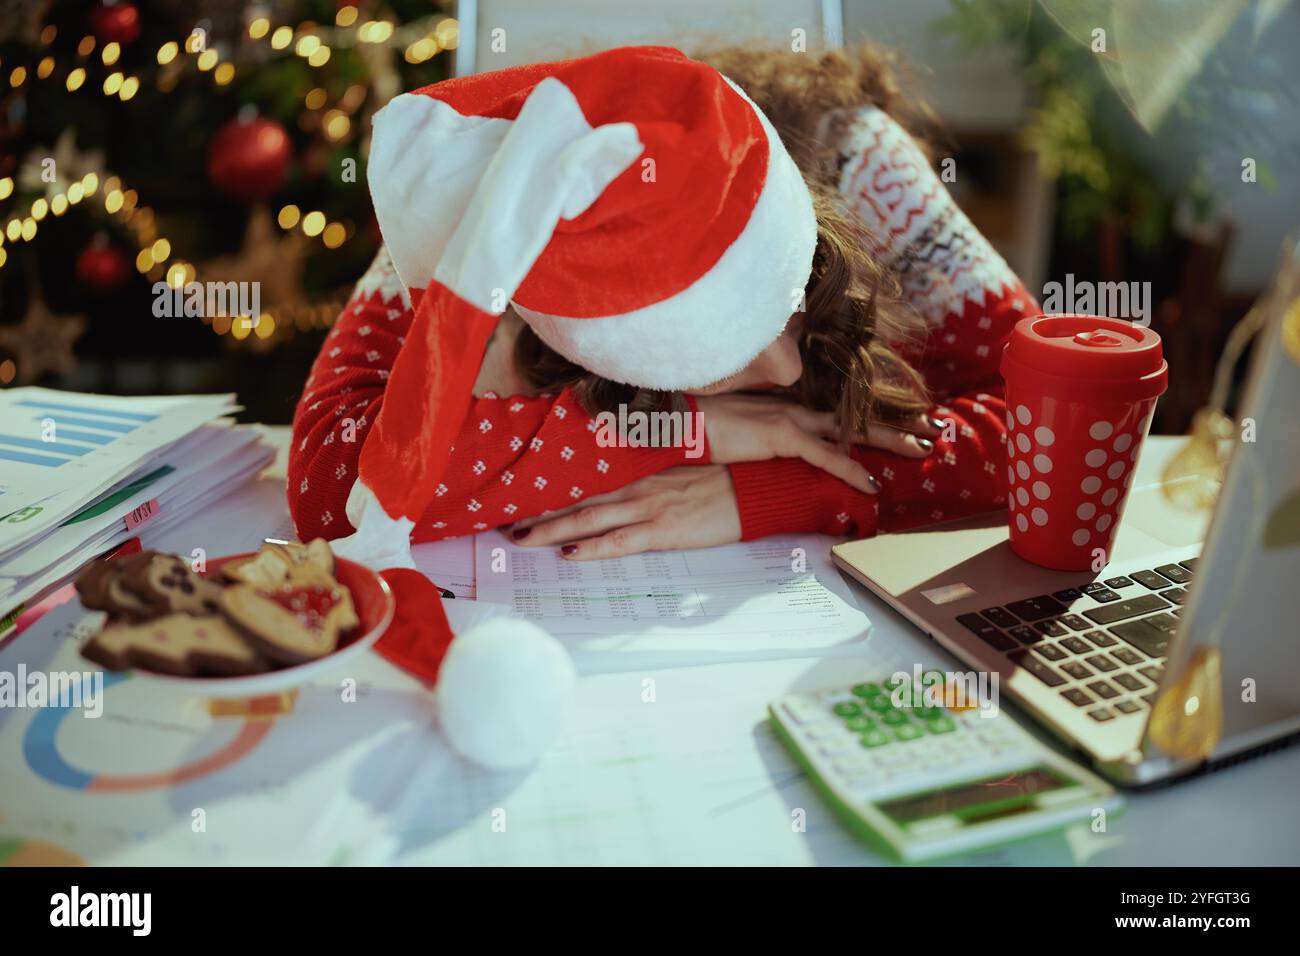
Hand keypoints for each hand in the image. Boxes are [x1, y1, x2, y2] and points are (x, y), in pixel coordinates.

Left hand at [509, 466, 740, 558]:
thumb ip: (647, 477)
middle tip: (506, 523)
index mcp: (639, 472)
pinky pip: (620, 541)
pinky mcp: (663, 530)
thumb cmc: (720, 482)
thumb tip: (620, 489)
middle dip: (540, 512)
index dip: (554, 490)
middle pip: (578, 499)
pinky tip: (570, 555)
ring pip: (589, 519)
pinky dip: (593, 548)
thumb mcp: (677, 471)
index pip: (587, 481)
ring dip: (553, 530)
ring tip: (522, 539)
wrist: (752, 489)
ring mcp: (648, 508)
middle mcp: (637, 487)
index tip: (524, 496)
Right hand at [694, 394, 942, 493]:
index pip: (840, 413)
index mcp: (788, 407)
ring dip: (891, 440)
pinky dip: (850, 471)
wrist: (680, 418)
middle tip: (933, 430)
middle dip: (899, 424)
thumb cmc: (704, 426)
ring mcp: (790, 419)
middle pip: (857, 416)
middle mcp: (796, 408)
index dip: (873, 418)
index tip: (904, 422)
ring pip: (853, 430)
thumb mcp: (740, 431)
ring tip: (923, 448)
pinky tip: (872, 485)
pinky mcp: (780, 435)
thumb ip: (763, 437)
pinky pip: (825, 457)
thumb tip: (775, 450)